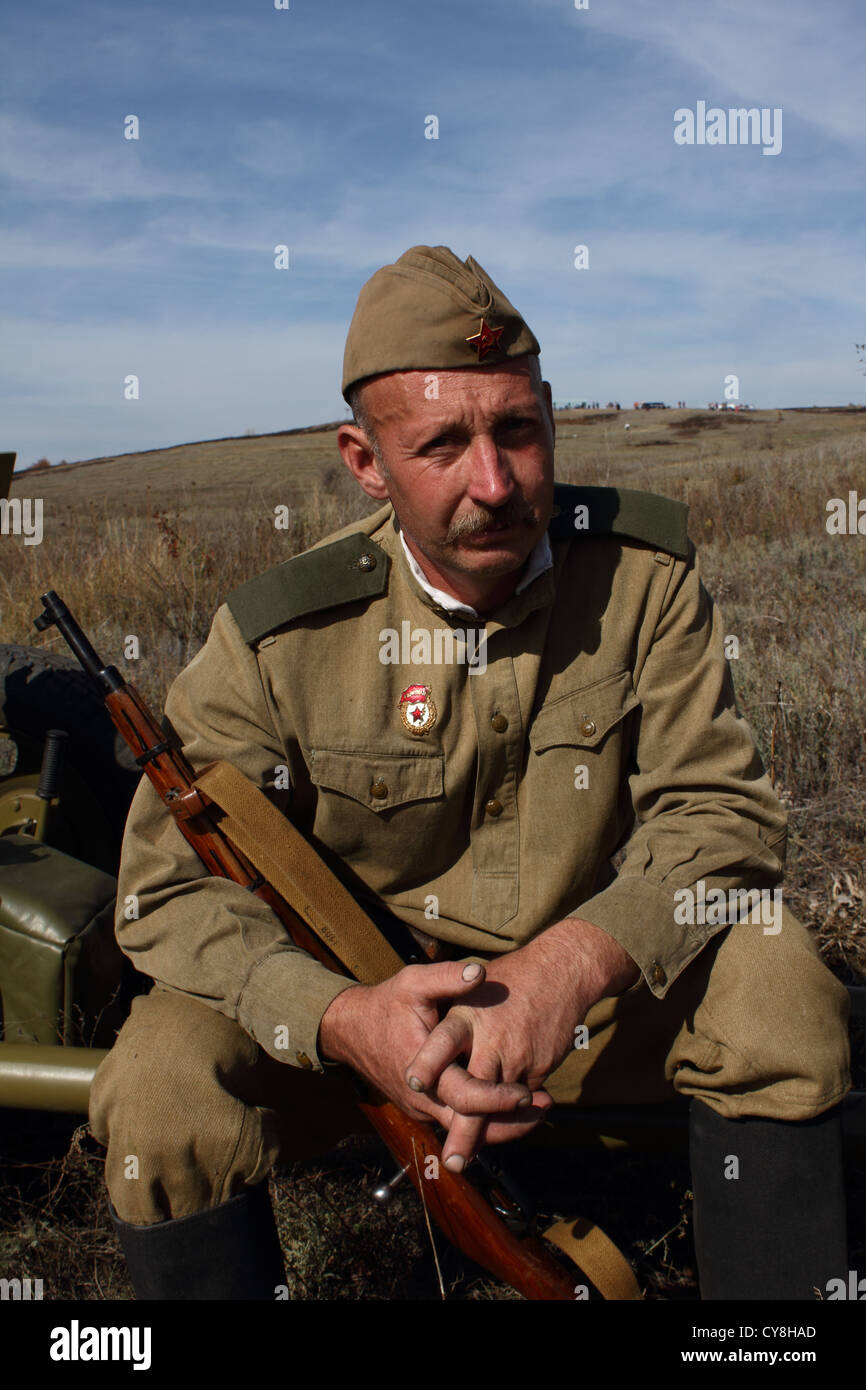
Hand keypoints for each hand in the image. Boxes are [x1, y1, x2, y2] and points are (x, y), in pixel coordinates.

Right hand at [318, 960, 549, 1142]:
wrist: (349, 1029)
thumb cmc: (385, 1004)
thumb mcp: (413, 983)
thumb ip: (447, 978)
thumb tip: (480, 972)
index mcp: (422, 1073)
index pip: (466, 1099)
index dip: (498, 1099)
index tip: (528, 1092)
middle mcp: (422, 1099)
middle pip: (472, 1127)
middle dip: (511, 1122)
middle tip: (546, 1107)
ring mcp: (422, 1107)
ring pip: (466, 1128)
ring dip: (502, 1123)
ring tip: (540, 1110)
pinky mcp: (425, 1106)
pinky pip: (458, 1120)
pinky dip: (485, 1118)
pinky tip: (512, 1106)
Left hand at [405, 918, 638, 1170]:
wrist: (563, 971)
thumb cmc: (511, 977)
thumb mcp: (471, 984)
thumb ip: (449, 1017)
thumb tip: (423, 1044)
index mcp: (467, 1017)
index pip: (443, 1042)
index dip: (429, 1062)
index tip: (413, 1082)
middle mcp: (493, 1041)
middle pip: (476, 1093)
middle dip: (465, 1131)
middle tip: (453, 1161)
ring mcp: (520, 1058)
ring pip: (501, 1104)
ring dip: (489, 1126)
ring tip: (466, 1155)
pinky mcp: (541, 1067)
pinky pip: (521, 1096)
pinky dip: (509, 1107)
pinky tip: (502, 1112)